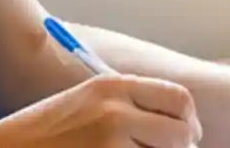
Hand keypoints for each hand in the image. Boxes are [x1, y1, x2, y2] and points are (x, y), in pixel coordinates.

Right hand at [0, 74, 202, 147]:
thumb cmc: (41, 135)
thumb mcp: (84, 104)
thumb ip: (126, 106)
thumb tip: (180, 125)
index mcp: (112, 87)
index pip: (180, 99)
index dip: (187, 122)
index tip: (183, 136)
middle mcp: (115, 113)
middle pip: (183, 136)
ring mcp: (111, 146)